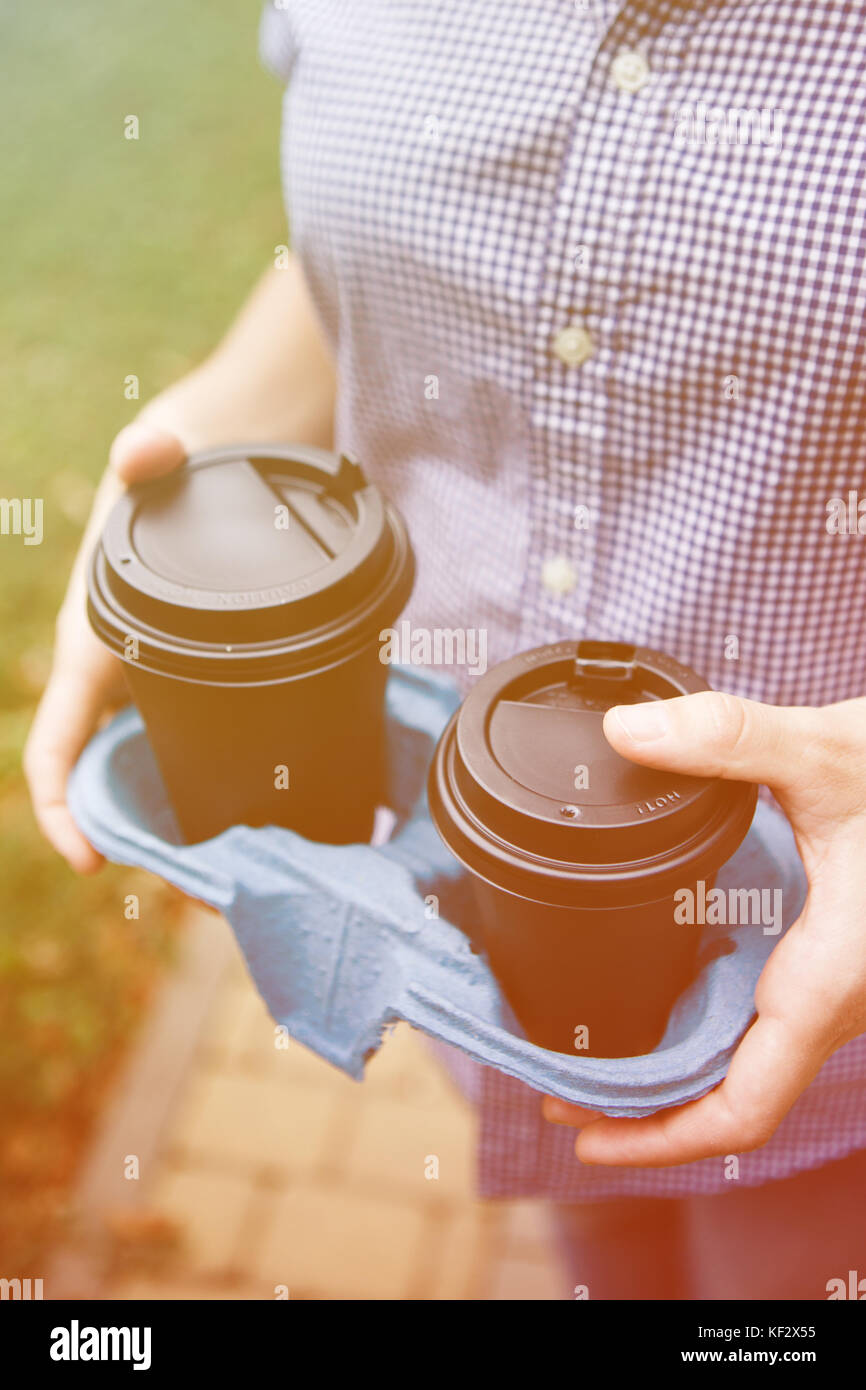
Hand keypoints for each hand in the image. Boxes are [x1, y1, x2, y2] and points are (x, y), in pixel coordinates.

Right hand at [23, 258, 338, 872]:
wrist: (249, 430)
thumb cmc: (196, 440)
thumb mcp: (171, 438)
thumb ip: (154, 452)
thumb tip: (143, 454)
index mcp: (95, 634)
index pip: (59, 736)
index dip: (61, 807)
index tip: (94, 863)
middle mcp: (126, 666)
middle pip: (117, 777)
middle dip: (148, 843)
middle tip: (206, 896)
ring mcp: (172, 670)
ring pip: (169, 768)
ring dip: (198, 826)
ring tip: (253, 872)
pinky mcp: (220, 664)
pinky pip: (218, 734)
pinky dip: (238, 780)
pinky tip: (287, 810)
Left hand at [543, 690, 865, 1165]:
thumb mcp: (830, 756)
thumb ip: (730, 739)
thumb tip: (625, 731)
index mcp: (830, 981)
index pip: (744, 1107)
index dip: (660, 1139)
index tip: (585, 1135)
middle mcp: (836, 1001)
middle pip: (734, 1098)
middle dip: (647, 1110)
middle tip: (563, 1092)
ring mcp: (839, 984)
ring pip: (750, 1061)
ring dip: (675, 1069)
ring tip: (598, 1050)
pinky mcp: (837, 958)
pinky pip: (767, 1019)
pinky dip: (707, 1025)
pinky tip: (667, 985)